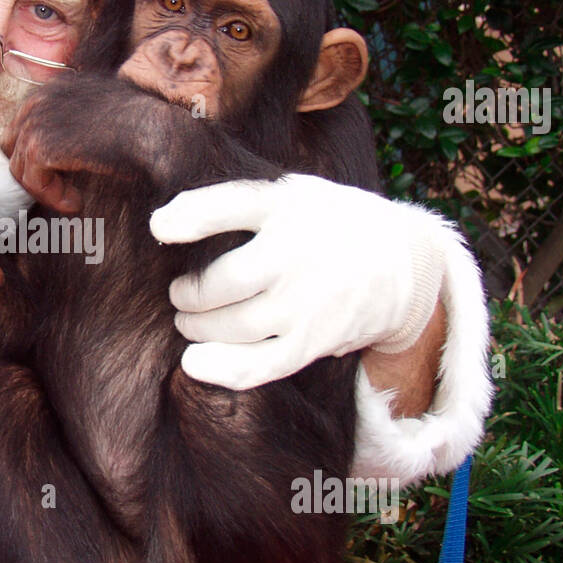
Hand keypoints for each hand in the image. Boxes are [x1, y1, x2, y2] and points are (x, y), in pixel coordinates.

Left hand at [1, 75, 168, 213]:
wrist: (154, 130)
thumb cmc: (138, 125)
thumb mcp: (96, 111)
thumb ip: (70, 121)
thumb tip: (55, 150)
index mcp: (49, 89)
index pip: (20, 128)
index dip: (36, 156)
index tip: (60, 174)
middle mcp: (37, 100)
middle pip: (12, 149)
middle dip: (34, 173)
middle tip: (63, 190)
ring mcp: (36, 122)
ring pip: (21, 170)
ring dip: (47, 189)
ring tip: (74, 198)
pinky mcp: (41, 147)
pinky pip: (33, 183)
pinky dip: (53, 198)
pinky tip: (76, 202)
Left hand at [149, 175, 446, 388]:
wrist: (405, 263)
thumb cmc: (329, 222)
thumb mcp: (293, 193)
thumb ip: (236, 201)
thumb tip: (161, 222)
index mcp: (290, 206)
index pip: (232, 205)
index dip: (189, 216)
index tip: (158, 227)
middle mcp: (299, 254)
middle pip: (223, 282)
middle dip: (188, 294)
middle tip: (180, 296)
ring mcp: (307, 302)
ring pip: (233, 326)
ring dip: (198, 327)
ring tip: (190, 321)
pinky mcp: (313, 342)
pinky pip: (259, 366)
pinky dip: (221, 368)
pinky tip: (195, 362)